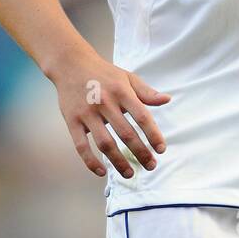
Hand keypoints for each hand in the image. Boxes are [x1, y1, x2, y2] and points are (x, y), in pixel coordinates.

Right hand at [48, 46, 169, 177]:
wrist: (70, 64)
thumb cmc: (103, 73)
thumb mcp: (127, 77)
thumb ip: (146, 92)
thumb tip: (167, 100)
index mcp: (121, 91)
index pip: (142, 117)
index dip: (153, 135)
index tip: (161, 149)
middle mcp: (105, 102)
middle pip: (126, 133)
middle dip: (140, 152)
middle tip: (151, 166)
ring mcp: (87, 113)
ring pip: (105, 143)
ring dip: (118, 162)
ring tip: (130, 173)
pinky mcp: (72, 120)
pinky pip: (81, 146)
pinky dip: (91, 161)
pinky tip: (102, 172)